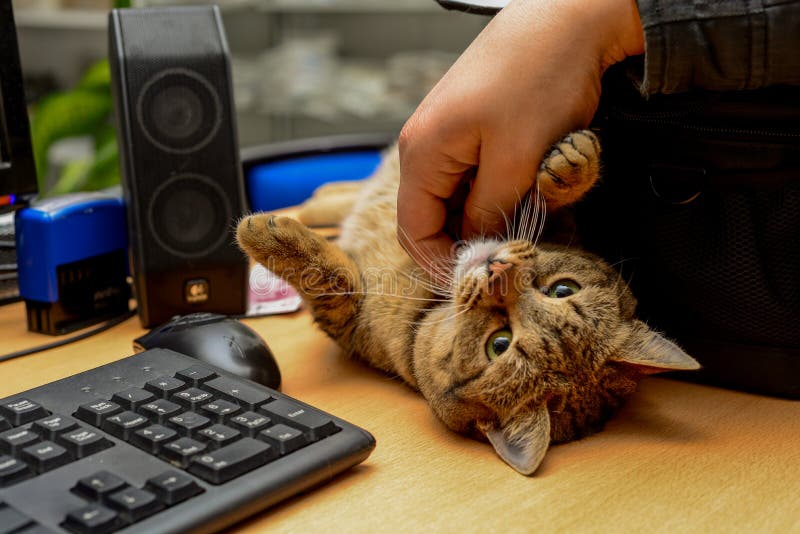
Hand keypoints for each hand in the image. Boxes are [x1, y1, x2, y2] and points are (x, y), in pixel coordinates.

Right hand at [396, 0, 643, 279]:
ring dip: (485, 216)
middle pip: (430, 215)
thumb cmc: (540, 80)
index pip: (413, 231)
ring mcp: (447, 133)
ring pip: (455, 197)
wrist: (568, 18)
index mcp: (422, 153)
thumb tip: (477, 243)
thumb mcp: (516, 160)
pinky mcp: (471, 125)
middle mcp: (425, 144)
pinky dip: (495, 192)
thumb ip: (489, 211)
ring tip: (523, 223)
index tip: (479, 280)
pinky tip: (525, 194)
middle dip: (465, 241)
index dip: (441, 263)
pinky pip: (472, 175)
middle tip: (506, 257)